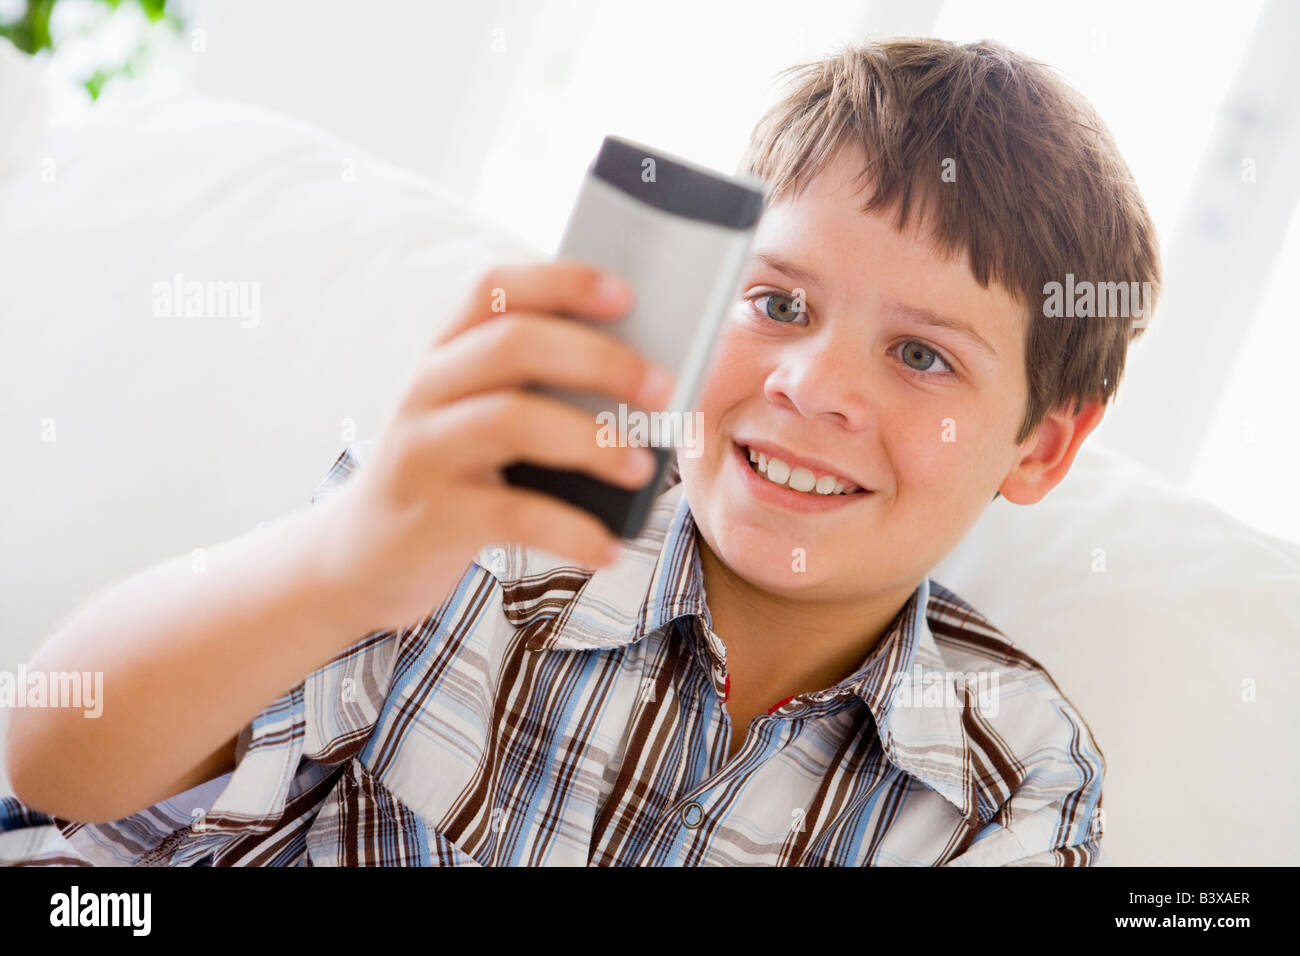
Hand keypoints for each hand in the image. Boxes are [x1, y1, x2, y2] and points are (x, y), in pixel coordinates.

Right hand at [308, 259, 675, 633]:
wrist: (358, 560)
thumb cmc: (450, 477)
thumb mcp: (476, 419)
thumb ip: (536, 391)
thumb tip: (643, 387)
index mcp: (444, 352)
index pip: (496, 290)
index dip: (562, 282)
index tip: (627, 293)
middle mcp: (426, 389)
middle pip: (514, 345)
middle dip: (599, 359)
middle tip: (662, 387)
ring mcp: (423, 451)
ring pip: (512, 420)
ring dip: (592, 441)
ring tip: (644, 467)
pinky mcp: (432, 516)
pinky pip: (514, 515)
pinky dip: (573, 532)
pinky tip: (609, 549)